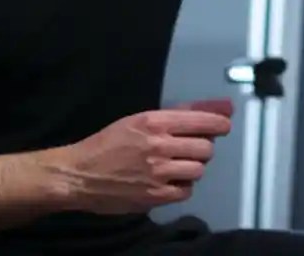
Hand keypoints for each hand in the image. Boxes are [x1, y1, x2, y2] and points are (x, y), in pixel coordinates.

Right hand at [47, 107, 231, 214]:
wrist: (80, 174)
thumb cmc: (109, 143)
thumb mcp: (140, 119)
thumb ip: (182, 113)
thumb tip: (223, 106)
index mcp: (154, 122)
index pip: (203, 121)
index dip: (219, 123)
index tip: (223, 126)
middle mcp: (159, 146)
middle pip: (205, 147)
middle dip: (201, 148)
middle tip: (187, 149)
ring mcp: (158, 173)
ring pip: (198, 169)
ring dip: (192, 167)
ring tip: (176, 165)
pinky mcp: (155, 196)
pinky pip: (186, 191)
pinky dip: (181, 186)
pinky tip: (168, 181)